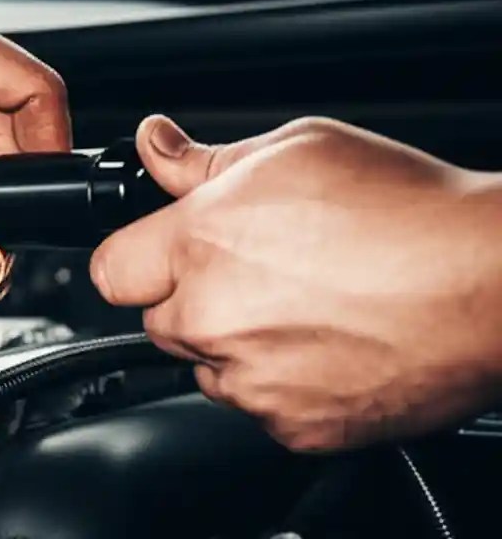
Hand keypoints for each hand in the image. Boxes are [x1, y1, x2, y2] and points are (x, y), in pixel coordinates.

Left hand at [90, 115, 501, 450]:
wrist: (491, 284)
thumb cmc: (405, 210)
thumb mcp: (295, 149)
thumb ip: (203, 160)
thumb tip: (154, 146)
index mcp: (199, 244)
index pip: (111, 270)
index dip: (137, 257)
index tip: (158, 254)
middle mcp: (212, 317)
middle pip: (158, 321)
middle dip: (193, 299)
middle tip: (260, 272)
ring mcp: (251, 380)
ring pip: (207, 369)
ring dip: (235, 345)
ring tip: (307, 306)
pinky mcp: (293, 427)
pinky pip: (260, 408)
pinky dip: (283, 385)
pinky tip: (330, 343)